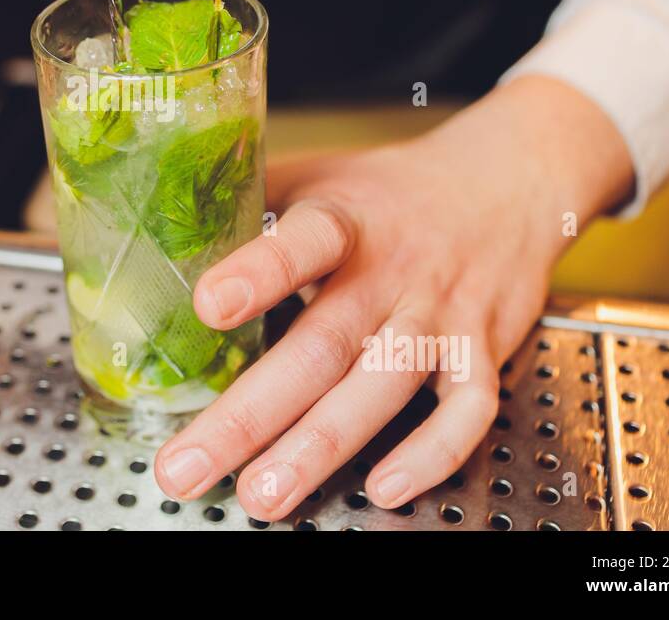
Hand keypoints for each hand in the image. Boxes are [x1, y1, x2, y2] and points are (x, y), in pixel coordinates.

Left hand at [153, 75, 632, 521]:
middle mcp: (391, 272)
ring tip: (261, 495)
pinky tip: (384, 489)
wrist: (507, 181)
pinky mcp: (484, 351)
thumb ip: (251, 199)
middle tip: (188, 464)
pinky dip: (431, 454)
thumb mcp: (319, 173)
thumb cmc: (392, 187)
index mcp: (346, 220)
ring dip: (320, 448)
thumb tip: (161, 220)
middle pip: (320, 346)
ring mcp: (440, 316)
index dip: (258, 272)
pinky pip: (467, 412)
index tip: (207, 304)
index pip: (304, 241)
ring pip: (380, 389)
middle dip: (249, 414)